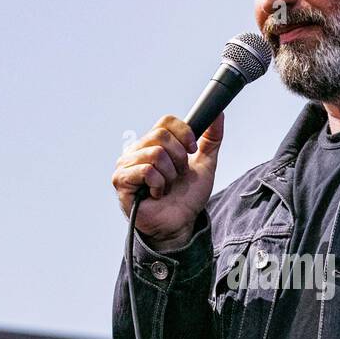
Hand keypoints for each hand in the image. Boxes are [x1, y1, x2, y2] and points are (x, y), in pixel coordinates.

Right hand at [111, 113, 223, 245]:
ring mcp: (126, 164)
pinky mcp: (121, 180)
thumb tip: (218, 114)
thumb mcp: (205, 164)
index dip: (184, 133)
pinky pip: (146, 170)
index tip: (192, 150)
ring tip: (166, 187)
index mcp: (154, 143)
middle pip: (161, 136)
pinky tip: (156, 194)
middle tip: (177, 176)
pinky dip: (159, 185)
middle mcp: (137, 150)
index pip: (166, 121)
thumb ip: (211, 139)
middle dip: (179, 159)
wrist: (180, 224)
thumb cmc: (186, 197)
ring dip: (170, 175)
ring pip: (155, 154)